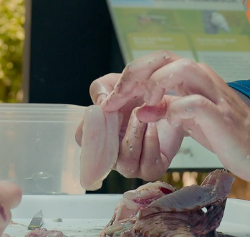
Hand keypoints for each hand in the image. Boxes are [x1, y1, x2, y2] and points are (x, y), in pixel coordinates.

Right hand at [75, 55, 196, 184]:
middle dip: (114, 132)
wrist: (167, 98)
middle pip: (104, 157)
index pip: (82, 139)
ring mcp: (132, 164)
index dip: (90, 128)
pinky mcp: (153, 167)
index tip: (103, 110)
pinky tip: (153, 125)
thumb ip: (101, 89)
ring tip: (141, 115)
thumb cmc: (137, 93)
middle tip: (123, 111)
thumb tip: (101, 104)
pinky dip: (150, 143)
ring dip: (134, 135)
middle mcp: (112, 155)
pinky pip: (148, 166)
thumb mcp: (115, 82)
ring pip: (126, 162)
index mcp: (99, 136)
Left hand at [110, 51, 249, 182]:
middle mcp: (202, 77)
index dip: (129, 75)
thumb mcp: (190, 117)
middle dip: (134, 74)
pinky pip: (195, 103)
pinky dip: (176, 110)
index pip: (156, 61)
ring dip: (155, 85)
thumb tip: (142, 108)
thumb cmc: (226, 132)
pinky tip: (168, 121)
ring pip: (181, 68)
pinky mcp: (221, 115)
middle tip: (116, 100)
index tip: (111, 100)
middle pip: (163, 57)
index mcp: (192, 76)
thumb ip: (168, 107)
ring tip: (144, 108)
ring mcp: (213, 93)